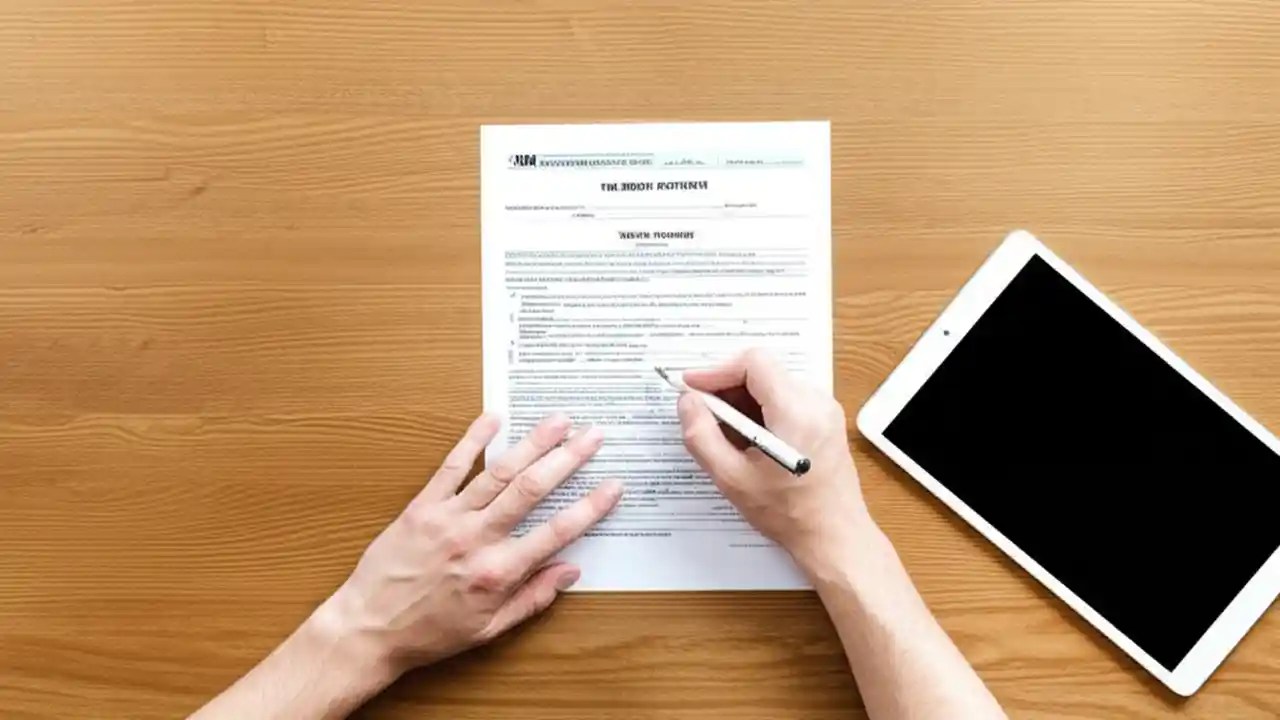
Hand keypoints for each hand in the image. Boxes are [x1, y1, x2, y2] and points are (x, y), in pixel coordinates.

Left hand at [316, 412, 621, 679]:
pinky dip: (473, 440)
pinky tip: (493, 418)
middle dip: (567, 459)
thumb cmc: (428, 634)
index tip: (612, 486)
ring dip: (532, 443)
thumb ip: (532, 599)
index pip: (556, 533)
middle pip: (532, 490)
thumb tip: (570, 571)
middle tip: (593, 436)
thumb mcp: (488, 629)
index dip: (589, 508)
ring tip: (558, 420)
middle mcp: (476, 540)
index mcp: (497, 573)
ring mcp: (448, 518)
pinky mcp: (421, 507)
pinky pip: (451, 467)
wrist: (368, 629)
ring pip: (498, 472)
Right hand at [676, 349, 865, 570]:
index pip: (753, 362)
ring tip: (724, 432)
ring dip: (743, 399)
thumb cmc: (789, 513)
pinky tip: (748, 438)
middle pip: (762, 370)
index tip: (692, 387)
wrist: (834, 535)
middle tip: (702, 413)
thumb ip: (702, 436)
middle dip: (727, 387)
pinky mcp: (826, 419)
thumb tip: (687, 402)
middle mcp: (816, 401)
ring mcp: (825, 408)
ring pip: (772, 383)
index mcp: (796, 411)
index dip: (716, 370)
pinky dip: (761, 408)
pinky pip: (786, 397)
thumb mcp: (732, 478)